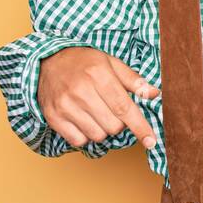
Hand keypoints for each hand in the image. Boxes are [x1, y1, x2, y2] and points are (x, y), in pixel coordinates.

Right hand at [38, 46, 160, 148]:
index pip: (124, 107)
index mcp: (98, 74)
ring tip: (96, 113)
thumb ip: (133, 80)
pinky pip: (79, 141)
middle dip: (119, 123)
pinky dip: (85, 135)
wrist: (48, 61)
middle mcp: (81, 91)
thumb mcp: (110, 62)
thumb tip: (154, 94)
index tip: (151, 141)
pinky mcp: (53, 117)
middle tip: (111, 109)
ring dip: (102, 129)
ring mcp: (65, 105)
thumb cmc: (84, 62)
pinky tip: (83, 120)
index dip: (140, 127)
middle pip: (113, 126)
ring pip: (98, 136)